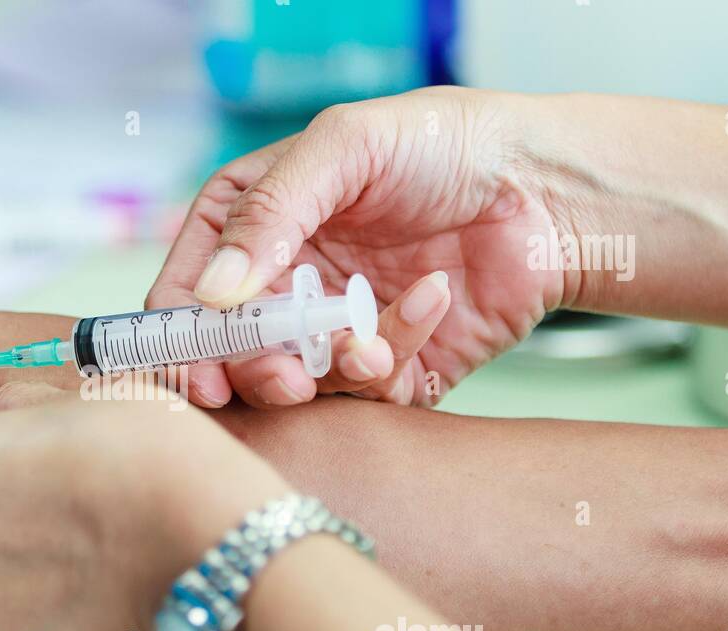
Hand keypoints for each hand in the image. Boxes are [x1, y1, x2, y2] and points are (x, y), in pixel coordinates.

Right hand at [147, 86, 566, 408]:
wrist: (543, 184)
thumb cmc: (440, 143)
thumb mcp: (344, 149)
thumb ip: (271, 214)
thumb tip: (211, 292)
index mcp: (251, 227)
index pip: (186, 295)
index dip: (183, 341)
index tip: (203, 375)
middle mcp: (283, 283)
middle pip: (233, 355)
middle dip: (257, 373)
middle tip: (287, 377)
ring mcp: (332, 327)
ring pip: (298, 382)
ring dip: (330, 369)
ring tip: (368, 341)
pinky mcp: (387, 363)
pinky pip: (367, 388)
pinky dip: (392, 357)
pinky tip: (430, 301)